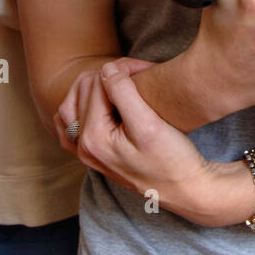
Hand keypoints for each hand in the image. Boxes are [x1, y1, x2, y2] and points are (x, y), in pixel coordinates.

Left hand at [54, 59, 249, 225]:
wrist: (183, 187)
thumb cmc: (172, 158)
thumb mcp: (149, 123)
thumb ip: (123, 93)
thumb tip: (107, 69)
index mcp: (93, 138)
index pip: (97, 84)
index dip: (122, 69)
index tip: (145, 67)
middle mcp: (82, 147)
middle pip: (83, 90)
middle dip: (109, 75)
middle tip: (137, 71)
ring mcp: (85, 153)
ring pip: (72, 103)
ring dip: (94, 87)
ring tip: (119, 83)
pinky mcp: (93, 155)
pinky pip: (71, 123)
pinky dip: (80, 106)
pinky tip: (99, 101)